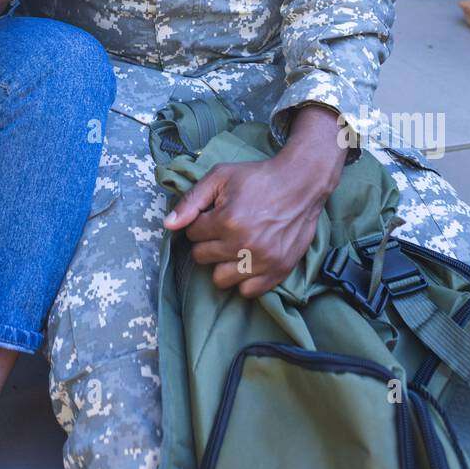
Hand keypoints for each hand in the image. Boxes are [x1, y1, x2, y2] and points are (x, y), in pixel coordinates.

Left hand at [164, 105, 346, 296]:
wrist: (301, 183)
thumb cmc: (258, 177)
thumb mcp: (220, 177)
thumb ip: (192, 200)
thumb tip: (168, 224)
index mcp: (226, 220)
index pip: (191, 235)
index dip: (199, 223)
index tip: (212, 215)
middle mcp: (243, 244)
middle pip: (202, 258)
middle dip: (207, 243)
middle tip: (223, 230)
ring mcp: (262, 261)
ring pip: (220, 279)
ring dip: (222, 264)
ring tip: (233, 247)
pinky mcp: (278, 271)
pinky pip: (248, 292)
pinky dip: (244, 279)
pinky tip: (247, 261)